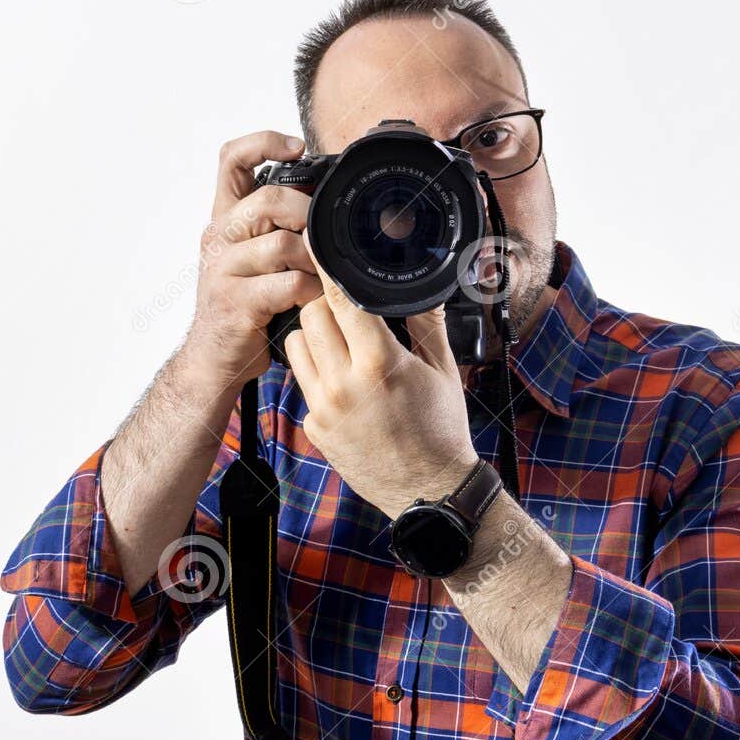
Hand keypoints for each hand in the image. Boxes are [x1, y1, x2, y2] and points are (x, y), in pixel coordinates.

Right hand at [182, 130, 323, 391]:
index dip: (265, 143)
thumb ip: (276, 228)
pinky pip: (287, 284)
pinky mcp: (235, 302)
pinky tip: (312, 300)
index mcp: (223, 219)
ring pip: (282, 243)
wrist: (213, 359)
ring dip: (313, 261)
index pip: (231, 159)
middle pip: (269, 199)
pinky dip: (310, 291)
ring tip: (320, 277)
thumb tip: (323, 202)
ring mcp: (223, 270)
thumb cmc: (244, 307)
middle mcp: (217, 238)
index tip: (297, 149)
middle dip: (308, 214)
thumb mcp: (254, 259)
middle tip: (323, 236)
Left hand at [283, 257, 479, 520]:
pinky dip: (316, 372)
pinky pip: (302, 382)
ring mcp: (324, 408)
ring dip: (314, 335)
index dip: (330, 269)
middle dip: (325, 304)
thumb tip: (424, 287)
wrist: (428, 492)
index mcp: (380, 363)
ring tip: (341, 344)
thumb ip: (428, 324)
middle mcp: (344, 384)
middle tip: (346, 309)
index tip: (319, 247)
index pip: (342, 300)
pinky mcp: (314, 427)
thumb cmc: (442, 432)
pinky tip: (343, 381)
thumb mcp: (443, 372)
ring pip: (296, 345)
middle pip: (311, 315)